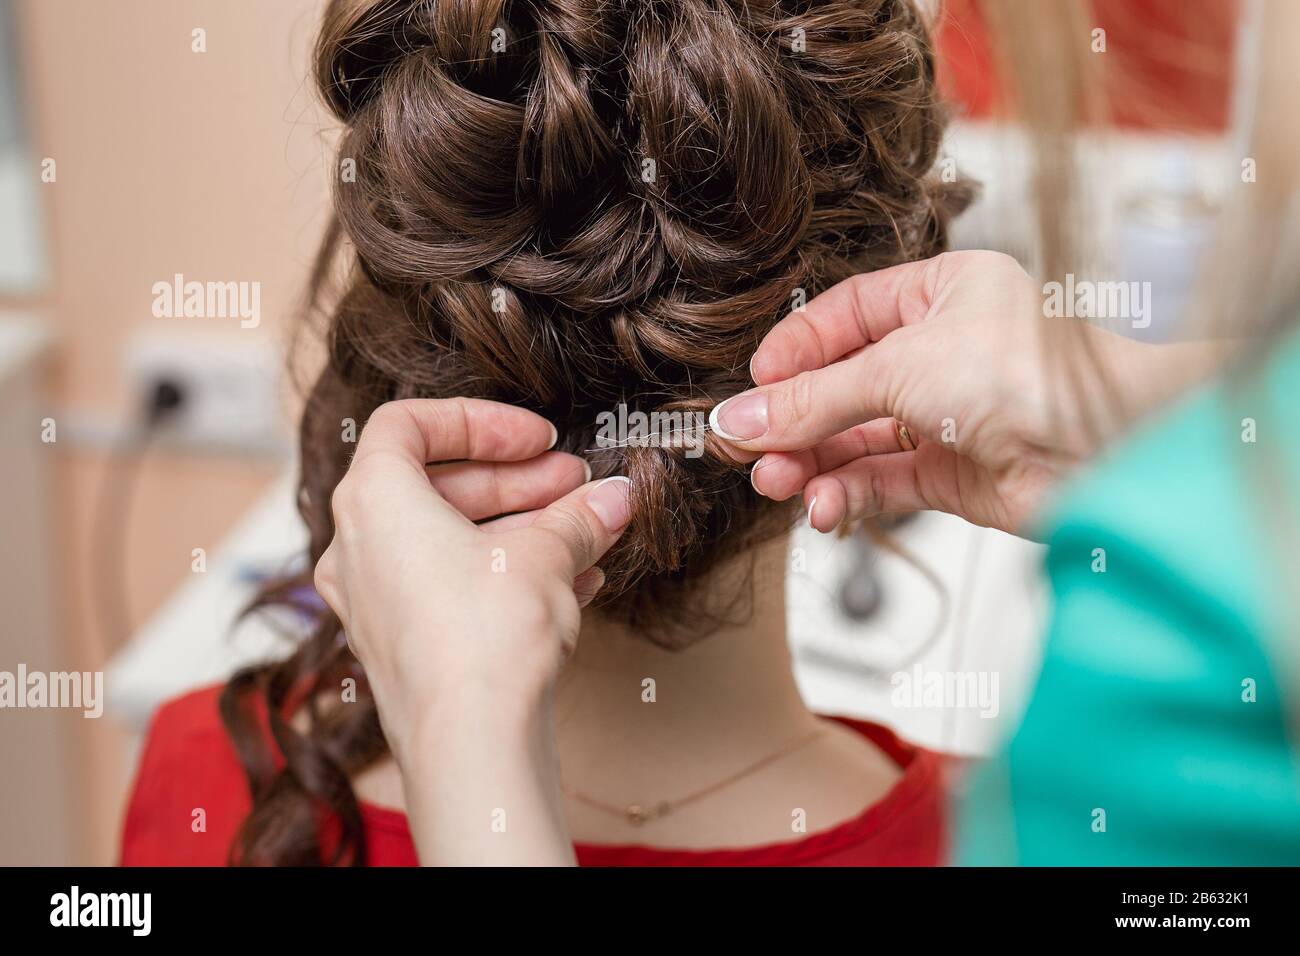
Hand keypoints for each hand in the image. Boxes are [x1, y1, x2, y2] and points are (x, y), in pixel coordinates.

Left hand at [312, 398, 631, 863]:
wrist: (470, 743)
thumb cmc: (485, 637)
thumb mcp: (546, 555)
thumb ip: (579, 516)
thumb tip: (613, 498)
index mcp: (372, 500)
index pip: (409, 425)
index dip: (479, 421)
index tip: (537, 437)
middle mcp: (357, 547)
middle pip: (436, 484)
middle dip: (516, 481)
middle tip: (574, 483)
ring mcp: (373, 600)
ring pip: (447, 539)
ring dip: (519, 526)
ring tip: (586, 529)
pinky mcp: (400, 645)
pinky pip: (450, 586)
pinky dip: (505, 572)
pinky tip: (575, 579)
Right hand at [710, 251, 1132, 536]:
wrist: (1109, 450)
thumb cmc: (1030, 375)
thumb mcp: (900, 368)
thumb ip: (814, 400)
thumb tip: (739, 419)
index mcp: (941, 296)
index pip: (844, 318)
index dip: (793, 353)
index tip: (752, 389)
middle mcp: (944, 352)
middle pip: (842, 385)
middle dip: (793, 421)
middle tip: (746, 448)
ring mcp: (947, 415)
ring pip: (856, 439)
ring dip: (811, 463)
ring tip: (775, 483)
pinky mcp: (953, 475)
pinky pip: (881, 481)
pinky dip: (846, 494)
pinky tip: (822, 505)